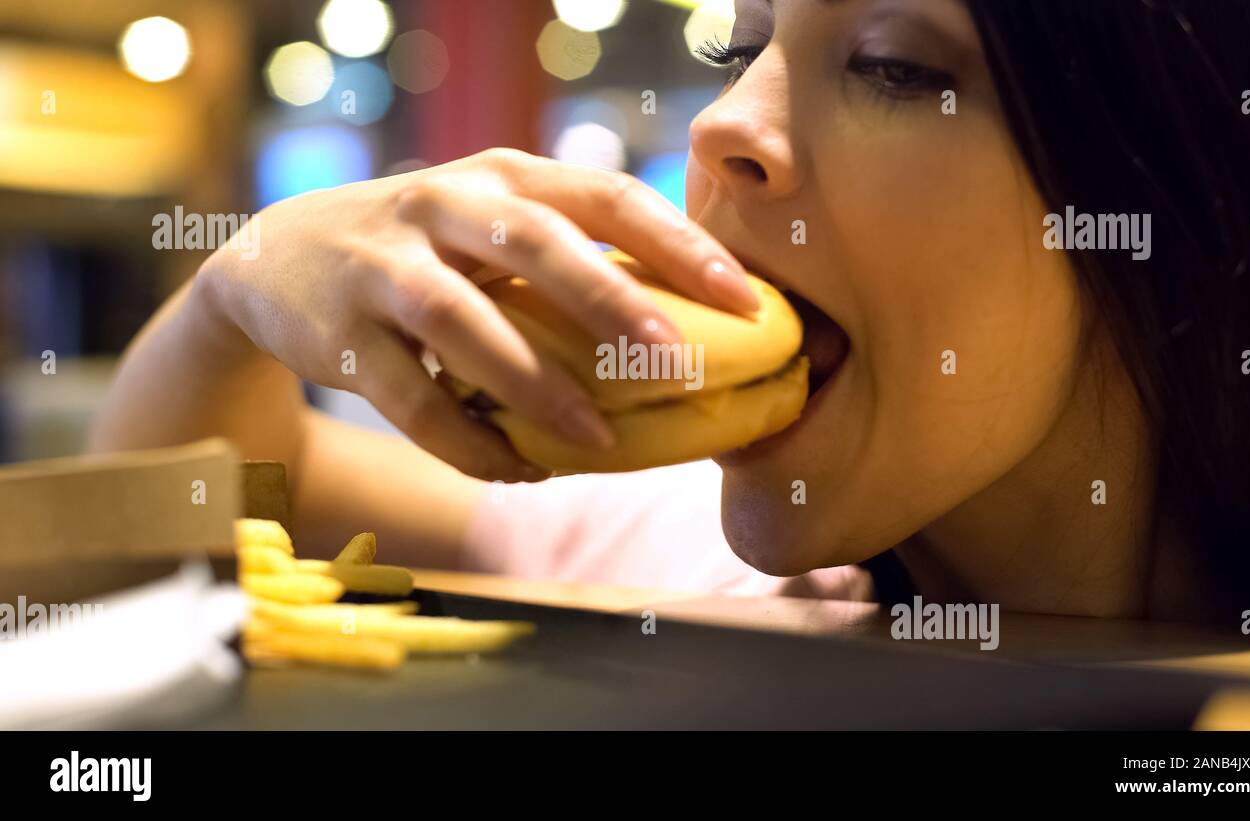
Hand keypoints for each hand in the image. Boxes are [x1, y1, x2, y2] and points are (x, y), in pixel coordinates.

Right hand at [195, 148, 757, 480]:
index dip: (678, 244)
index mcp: (503, 176)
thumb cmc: (422, 249)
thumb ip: (566, 258)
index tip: (746, 299)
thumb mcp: (487, 226)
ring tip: (599, 441)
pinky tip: (518, 469)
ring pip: (464, 321)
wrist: (277, 259)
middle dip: (611, 302)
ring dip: (535, 384)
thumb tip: (682, 329)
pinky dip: (466, 441)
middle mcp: (443, 204)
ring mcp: (384, 264)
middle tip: (679, 361)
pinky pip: (409, 397)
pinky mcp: (338, 330)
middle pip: (537, 244)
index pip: (604, 195)